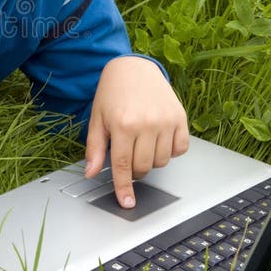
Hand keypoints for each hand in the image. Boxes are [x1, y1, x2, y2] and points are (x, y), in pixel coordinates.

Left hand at [84, 57, 188, 208]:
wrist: (133, 67)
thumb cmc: (113, 92)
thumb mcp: (97, 119)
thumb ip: (95, 148)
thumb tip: (90, 173)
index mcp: (122, 125)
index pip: (123, 166)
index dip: (124, 188)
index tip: (127, 203)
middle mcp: (146, 124)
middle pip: (144, 167)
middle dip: (135, 170)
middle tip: (129, 154)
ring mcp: (166, 121)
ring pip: (162, 161)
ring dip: (152, 160)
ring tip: (142, 142)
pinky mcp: (180, 117)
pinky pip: (180, 149)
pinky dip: (171, 150)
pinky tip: (159, 138)